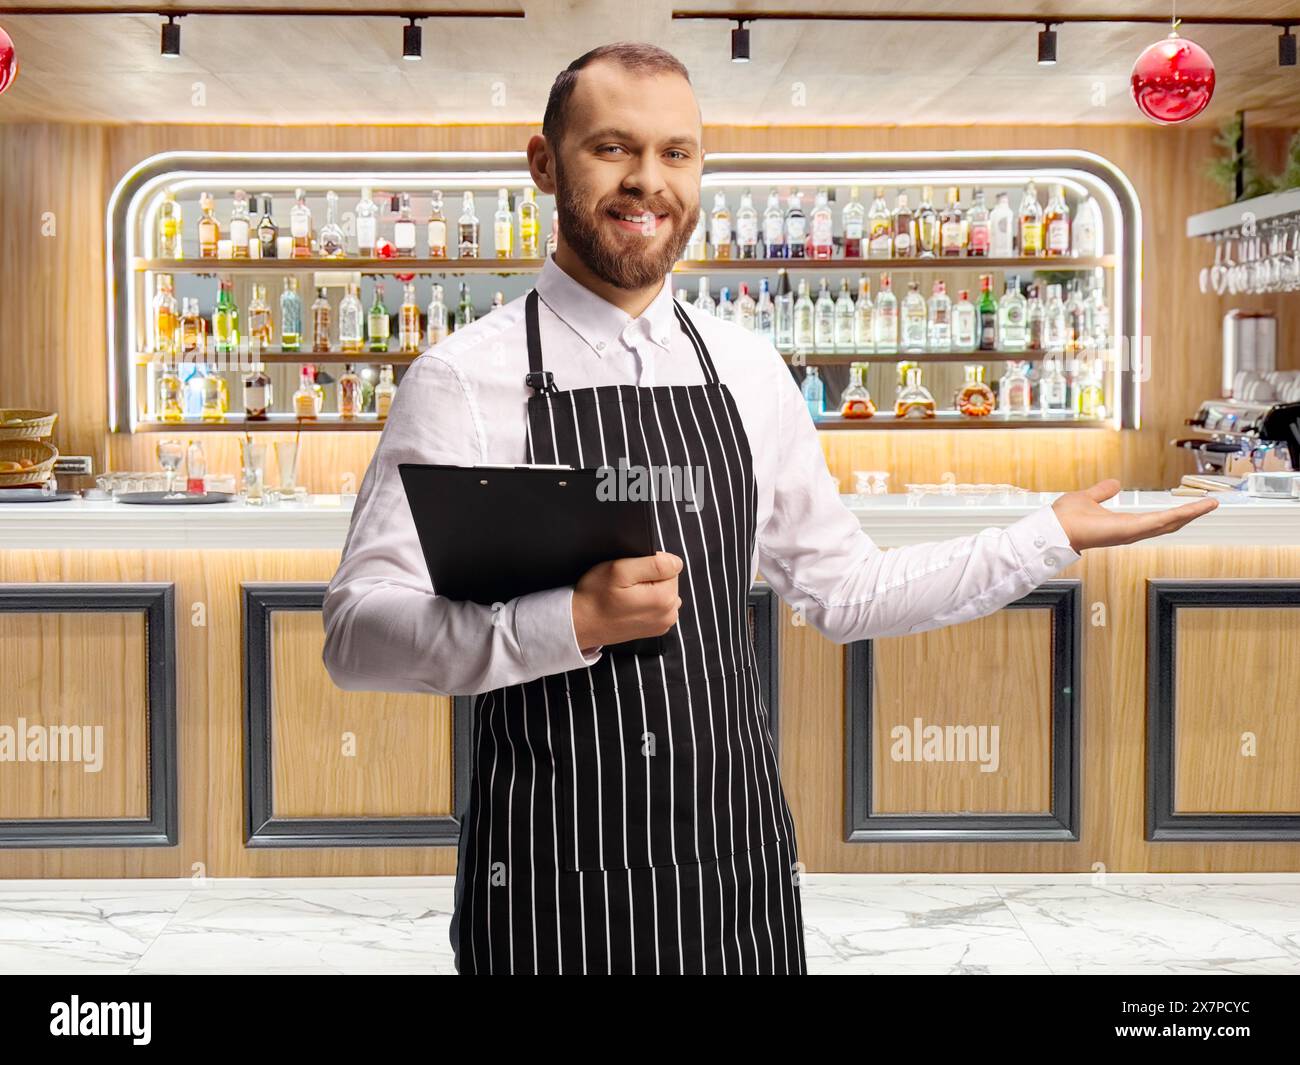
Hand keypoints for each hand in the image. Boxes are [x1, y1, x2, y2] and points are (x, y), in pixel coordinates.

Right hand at [571, 551, 682, 649]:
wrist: (580, 623)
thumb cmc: (596, 596)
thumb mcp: (621, 570)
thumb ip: (654, 564)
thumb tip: (676, 563)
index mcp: (665, 599)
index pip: (670, 566)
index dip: (649, 564)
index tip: (630, 573)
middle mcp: (669, 614)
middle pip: (668, 580)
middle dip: (649, 577)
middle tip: (625, 585)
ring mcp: (663, 624)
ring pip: (663, 591)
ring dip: (647, 589)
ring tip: (625, 596)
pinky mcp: (655, 628)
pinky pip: (657, 604)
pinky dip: (645, 601)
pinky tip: (628, 605)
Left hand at [1051, 478, 1218, 551]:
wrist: (1054, 528)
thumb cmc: (1065, 518)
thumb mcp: (1089, 498)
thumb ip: (1102, 492)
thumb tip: (1114, 484)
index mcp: (1124, 524)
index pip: (1156, 520)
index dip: (1176, 513)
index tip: (1192, 506)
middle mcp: (1131, 531)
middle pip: (1169, 524)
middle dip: (1191, 515)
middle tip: (1210, 505)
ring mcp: (1132, 533)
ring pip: (1170, 523)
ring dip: (1191, 513)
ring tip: (1211, 504)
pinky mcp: (1130, 530)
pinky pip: (1160, 522)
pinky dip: (1179, 515)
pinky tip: (1194, 508)